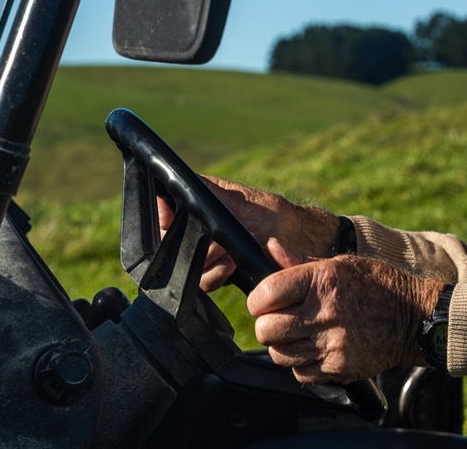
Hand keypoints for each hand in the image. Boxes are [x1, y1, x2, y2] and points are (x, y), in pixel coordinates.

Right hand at [156, 177, 339, 291]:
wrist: (302, 245)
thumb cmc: (275, 215)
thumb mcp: (242, 200)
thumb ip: (208, 194)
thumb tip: (176, 182)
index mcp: (204, 204)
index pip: (165, 212)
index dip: (164, 218)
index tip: (175, 220)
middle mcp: (202, 228)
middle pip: (171, 243)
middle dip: (191, 244)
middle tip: (216, 242)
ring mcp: (210, 253)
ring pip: (185, 265)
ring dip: (207, 262)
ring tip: (229, 255)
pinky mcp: (219, 274)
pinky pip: (202, 283)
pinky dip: (215, 276)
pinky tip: (232, 267)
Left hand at [248, 239, 444, 382]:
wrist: (415, 318)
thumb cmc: (379, 285)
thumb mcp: (342, 263)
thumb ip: (300, 262)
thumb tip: (270, 248)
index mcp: (323, 279)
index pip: (266, 293)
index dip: (258, 300)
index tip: (264, 301)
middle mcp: (326, 312)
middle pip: (267, 329)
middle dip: (267, 324)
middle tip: (279, 319)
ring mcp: (333, 344)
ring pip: (279, 354)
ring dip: (283, 346)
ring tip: (299, 334)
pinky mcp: (339, 367)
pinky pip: (300, 373)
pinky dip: (301, 364)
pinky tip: (315, 349)